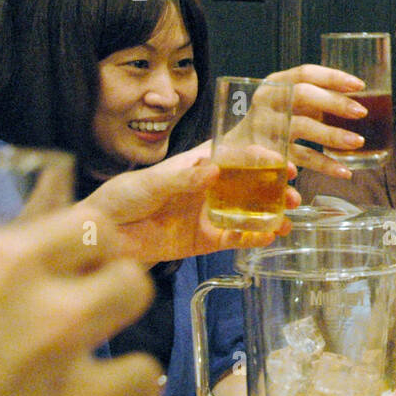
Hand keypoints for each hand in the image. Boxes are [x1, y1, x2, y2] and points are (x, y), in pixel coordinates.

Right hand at [0, 209, 161, 395]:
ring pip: (143, 371)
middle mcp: (54, 321)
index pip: (96, 229)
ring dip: (113, 388)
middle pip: (133, 286)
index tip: (93, 268)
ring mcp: (76, 392)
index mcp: (7, 270)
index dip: (96, 252)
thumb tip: (64, 255)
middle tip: (93, 328)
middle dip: (116, 306)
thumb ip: (8, 271)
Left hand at [77, 146, 299, 263]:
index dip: (259, 155)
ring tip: (289, 216)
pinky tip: (271, 237)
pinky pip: (236, 238)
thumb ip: (181, 180)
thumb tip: (214, 170)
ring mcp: (208, 214)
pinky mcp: (205, 241)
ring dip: (271, 212)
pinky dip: (255, 237)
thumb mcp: (148, 184)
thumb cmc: (119, 199)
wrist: (101, 238)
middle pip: (249, 183)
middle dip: (274, 186)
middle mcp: (207, 188)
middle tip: (294, 191)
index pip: (233, 154)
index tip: (280, 159)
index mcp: (194, 166)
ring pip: (248, 211)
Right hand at [261, 64, 368, 177]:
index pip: (305, 73)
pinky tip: (344, 171)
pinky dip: (324, 165)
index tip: (359, 85)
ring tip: (358, 141)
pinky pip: (300, 157)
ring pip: (301, 126)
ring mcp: (265, 128)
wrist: (236, 150)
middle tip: (361, 112)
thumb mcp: (289, 102)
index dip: (332, 77)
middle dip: (334, 102)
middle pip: (302, 95)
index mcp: (275, 84)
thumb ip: (315, 98)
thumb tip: (358, 96)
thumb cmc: (274, 120)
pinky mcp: (268, 154)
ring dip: (332, 135)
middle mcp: (267, 102)